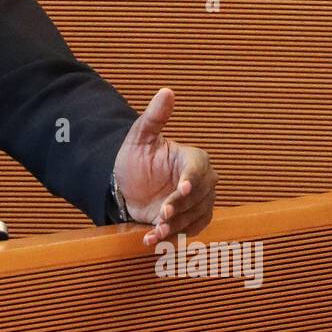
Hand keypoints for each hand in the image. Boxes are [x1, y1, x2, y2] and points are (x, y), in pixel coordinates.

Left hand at [113, 88, 216, 246]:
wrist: (128, 183)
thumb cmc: (136, 157)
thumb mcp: (141, 136)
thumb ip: (155, 116)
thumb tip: (166, 91)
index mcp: (195, 159)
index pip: (197, 170)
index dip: (190, 180)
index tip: (181, 189)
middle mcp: (202, 182)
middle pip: (197, 197)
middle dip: (179, 207)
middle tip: (161, 213)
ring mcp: (199, 203)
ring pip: (192, 216)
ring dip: (175, 226)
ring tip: (155, 230)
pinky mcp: (191, 221)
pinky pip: (186, 231)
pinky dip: (170, 237)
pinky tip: (152, 239)